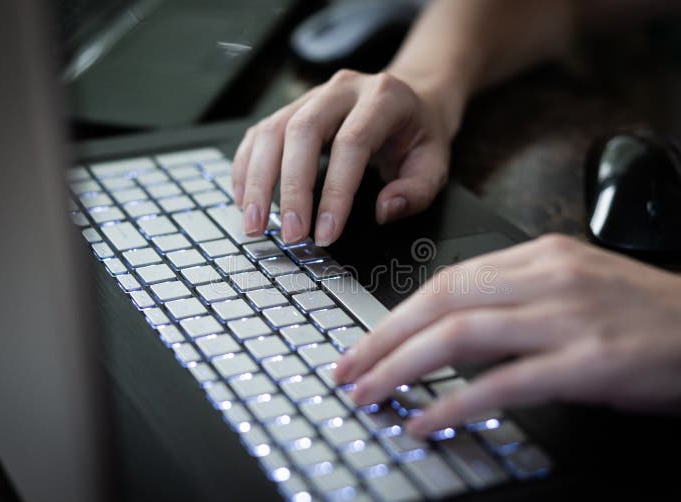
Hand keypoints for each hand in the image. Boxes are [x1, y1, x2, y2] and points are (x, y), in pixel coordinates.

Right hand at [231, 69, 454, 245]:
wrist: (409, 101)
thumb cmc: (418, 135)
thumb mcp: (436, 163)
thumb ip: (416, 190)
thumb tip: (384, 211)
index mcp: (383, 97)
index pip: (352, 143)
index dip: (336, 191)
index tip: (326, 233)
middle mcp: (342, 90)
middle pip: (303, 132)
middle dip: (291, 188)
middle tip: (289, 234)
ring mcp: (311, 96)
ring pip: (272, 130)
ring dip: (258, 181)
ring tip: (254, 223)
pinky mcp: (291, 110)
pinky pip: (258, 134)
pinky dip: (246, 168)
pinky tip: (244, 199)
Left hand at [335, 234, 680, 435]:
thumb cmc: (655, 318)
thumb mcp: (579, 290)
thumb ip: (520, 300)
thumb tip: (457, 331)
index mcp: (543, 257)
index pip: (449, 279)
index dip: (398, 314)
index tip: (367, 341)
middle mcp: (549, 278)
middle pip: (441, 301)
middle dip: (383, 339)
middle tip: (348, 369)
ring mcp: (568, 318)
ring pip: (460, 335)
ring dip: (402, 367)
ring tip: (369, 393)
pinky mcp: (589, 363)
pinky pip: (503, 383)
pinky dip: (455, 404)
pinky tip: (427, 421)